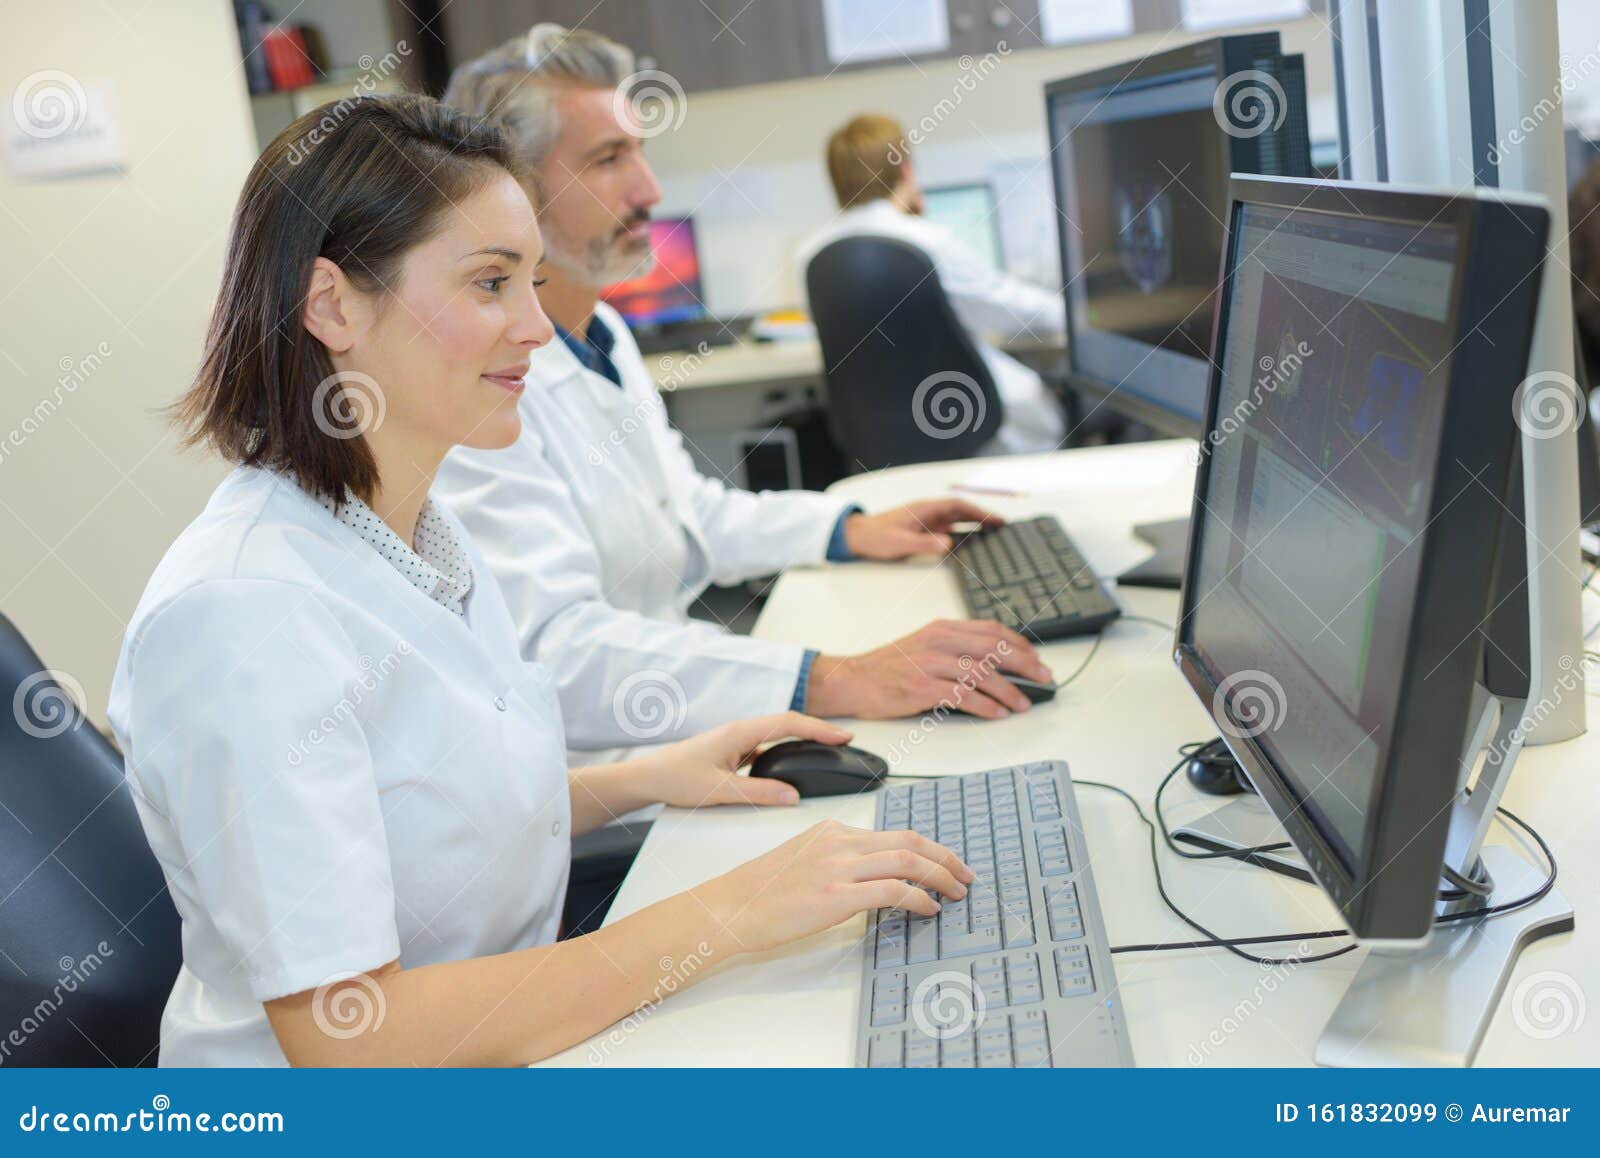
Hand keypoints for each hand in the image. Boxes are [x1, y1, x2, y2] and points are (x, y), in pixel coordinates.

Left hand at [636, 712, 852, 808]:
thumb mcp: (721, 791)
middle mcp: (739, 731)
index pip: (789, 723)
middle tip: (844, 740)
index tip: (842, 736)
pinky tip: (791, 761)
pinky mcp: (731, 751)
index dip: (819, 729)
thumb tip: (792, 795)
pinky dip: (784, 749)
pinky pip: (765, 745)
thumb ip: (760, 793)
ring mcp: (735, 740)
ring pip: (776, 733)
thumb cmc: (675, 778)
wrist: (647, 778)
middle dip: (818, 730)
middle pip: (787, 723)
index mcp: (740, 732)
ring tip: (825, 747)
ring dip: (802, 737)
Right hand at [697, 819, 974, 955]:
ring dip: (940, 876)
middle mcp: (839, 841)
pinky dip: (919, 898)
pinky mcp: (835, 895)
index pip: (893, 834)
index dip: (928, 849)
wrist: (729, 907)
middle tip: (965, 876)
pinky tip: (928, 910)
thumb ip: (837, 862)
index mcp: (832, 831)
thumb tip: (873, 880)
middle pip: (909, 841)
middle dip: (945, 858)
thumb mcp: (802, 862)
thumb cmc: (759, 892)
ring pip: (907, 860)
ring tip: (955, 893)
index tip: (945, 863)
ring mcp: (837, 866)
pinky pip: (893, 890)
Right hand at [805, 619, 1051, 719]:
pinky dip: (986, 706)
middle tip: (1043, 678)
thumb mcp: (924, 645)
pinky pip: (963, 696)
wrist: (852, 679)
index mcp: (942, 628)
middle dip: (1025, 665)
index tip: (1037, 658)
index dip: (1020, 644)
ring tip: (1023, 703)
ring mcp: (930, 664)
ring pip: (983, 674)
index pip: (992, 630)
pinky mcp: (922, 687)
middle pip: (994, 649)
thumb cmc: (888, 667)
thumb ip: (955, 648)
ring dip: (1009, 691)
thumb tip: (993, 663)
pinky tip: (998, 713)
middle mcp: (939, 641)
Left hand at [842, 498, 1003, 560]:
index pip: (958, 505)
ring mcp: (926, 521)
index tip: (995, 519)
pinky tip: (970, 542)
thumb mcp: (900, 543)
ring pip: (956, 519)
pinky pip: (947, 529)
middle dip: (982, 516)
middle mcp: (928, 512)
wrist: (857, 537)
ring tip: (993, 532)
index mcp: (924, 509)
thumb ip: (924, 543)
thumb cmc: (875, 537)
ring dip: (974, 524)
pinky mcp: (922, 530)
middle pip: (961, 511)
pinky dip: (962, 533)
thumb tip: (948, 544)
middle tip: (1002, 525)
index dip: (978, 511)